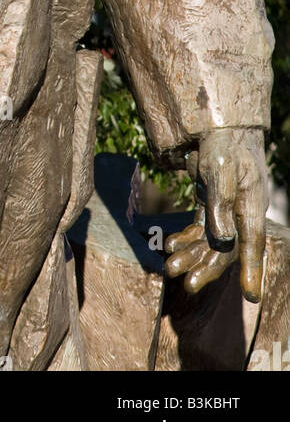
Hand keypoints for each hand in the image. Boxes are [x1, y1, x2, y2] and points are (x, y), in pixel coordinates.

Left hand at [164, 127, 267, 302]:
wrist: (217, 126)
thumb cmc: (222, 144)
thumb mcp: (219, 169)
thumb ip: (221, 203)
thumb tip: (223, 239)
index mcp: (251, 204)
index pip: (252, 242)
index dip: (251, 269)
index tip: (251, 295)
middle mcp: (241, 212)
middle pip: (227, 249)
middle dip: (207, 268)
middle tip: (187, 284)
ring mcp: (227, 210)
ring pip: (211, 242)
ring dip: (192, 256)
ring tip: (169, 267)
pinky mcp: (212, 205)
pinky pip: (200, 229)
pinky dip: (186, 239)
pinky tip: (171, 245)